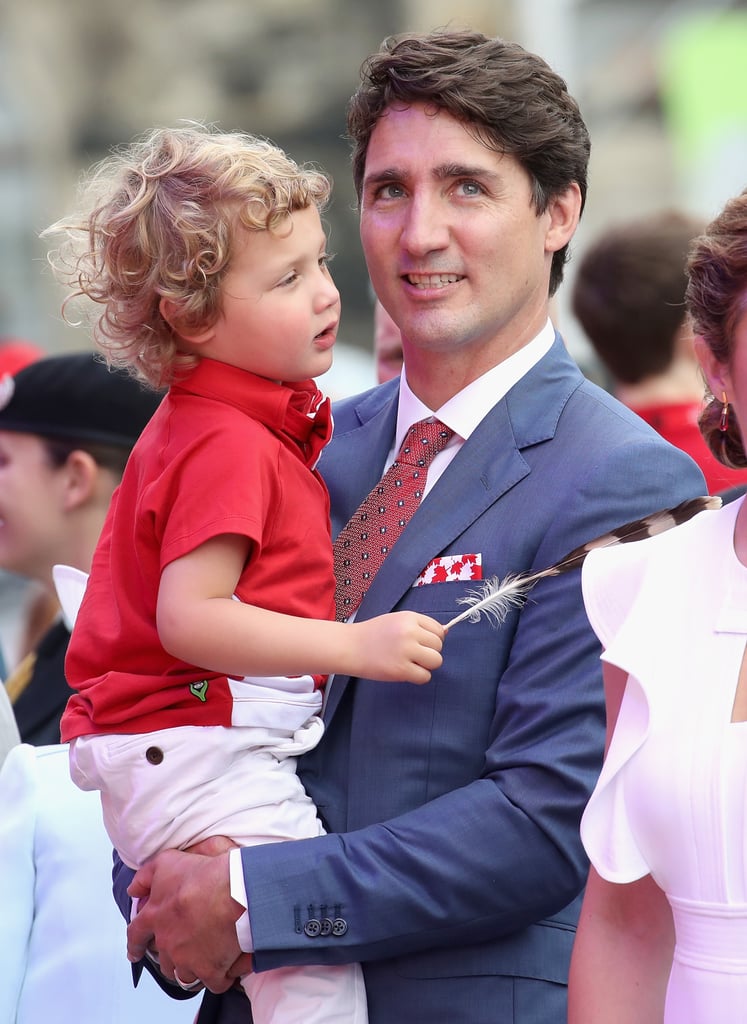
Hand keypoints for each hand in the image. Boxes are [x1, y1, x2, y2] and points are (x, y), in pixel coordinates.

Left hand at [127, 846, 245, 992]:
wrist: (234, 891)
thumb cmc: (205, 875)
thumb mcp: (167, 862)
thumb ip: (145, 876)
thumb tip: (133, 890)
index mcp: (155, 916)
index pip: (136, 934)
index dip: (135, 944)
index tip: (135, 952)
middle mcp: (167, 941)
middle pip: (163, 960)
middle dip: (172, 956)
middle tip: (184, 949)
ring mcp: (186, 959)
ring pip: (184, 975)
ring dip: (193, 969)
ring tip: (206, 960)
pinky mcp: (209, 970)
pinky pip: (213, 982)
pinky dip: (220, 977)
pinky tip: (227, 969)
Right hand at [353, 611, 444, 683]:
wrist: (350, 647)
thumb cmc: (374, 634)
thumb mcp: (397, 621)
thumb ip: (419, 627)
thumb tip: (445, 633)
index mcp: (410, 617)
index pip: (438, 630)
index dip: (432, 639)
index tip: (420, 643)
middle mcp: (410, 632)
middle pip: (439, 646)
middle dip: (429, 652)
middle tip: (412, 654)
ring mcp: (406, 651)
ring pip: (436, 661)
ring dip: (426, 665)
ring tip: (410, 663)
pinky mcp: (401, 670)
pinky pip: (425, 676)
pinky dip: (418, 677)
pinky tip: (404, 671)